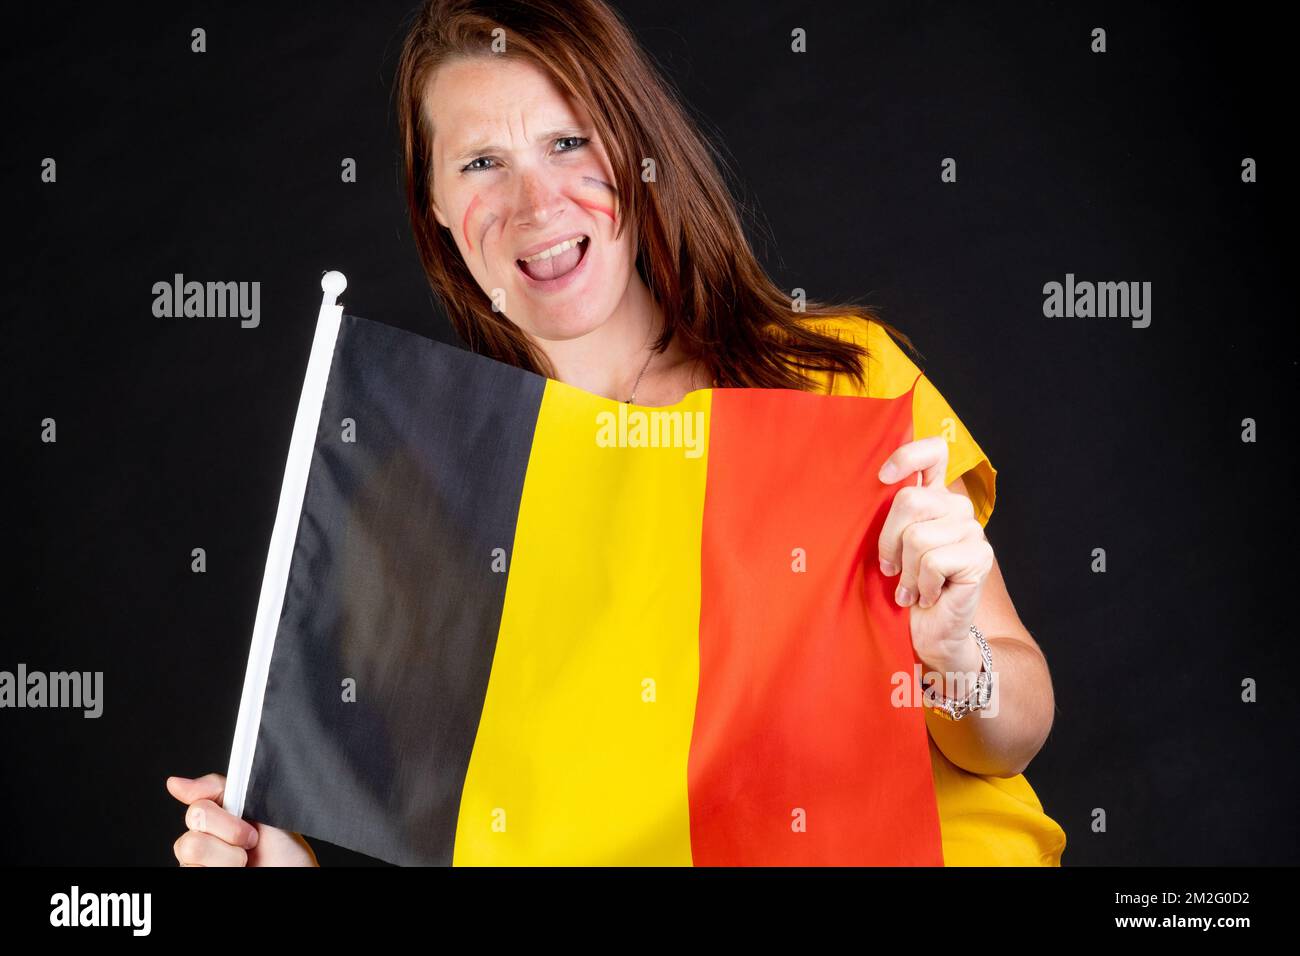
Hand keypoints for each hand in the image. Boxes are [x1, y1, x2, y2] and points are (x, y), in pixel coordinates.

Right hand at [167, 772, 318, 865]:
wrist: (293, 874)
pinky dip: (224, 869)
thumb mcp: (261, 810)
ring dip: (229, 855)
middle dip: (231, 830)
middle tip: (252, 841)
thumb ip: (221, 790)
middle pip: (194, 819)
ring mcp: (197, 861)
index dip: (223, 812)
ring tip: (244, 861)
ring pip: (192, 847)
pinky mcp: (195, 875)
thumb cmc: (283, 851)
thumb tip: (177, 783)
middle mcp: (203, 837)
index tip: (246, 822)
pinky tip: (236, 871)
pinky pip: (193, 868)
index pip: (198, 800)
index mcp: (217, 817)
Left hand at [876, 436, 993, 680]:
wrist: (932, 633)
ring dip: (907, 572)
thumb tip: (871, 485)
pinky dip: (922, 586)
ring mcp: (972, 531)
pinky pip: (933, 562)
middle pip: (910, 501)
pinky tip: (928, 596)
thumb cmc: (904, 588)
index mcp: (934, 498)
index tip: (882, 477)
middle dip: (889, 542)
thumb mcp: (889, 547)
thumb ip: (888, 516)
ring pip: (918, 538)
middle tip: (892, 568)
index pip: (932, 452)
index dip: (907, 456)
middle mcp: (957, 508)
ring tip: (912, 588)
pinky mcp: (980, 557)